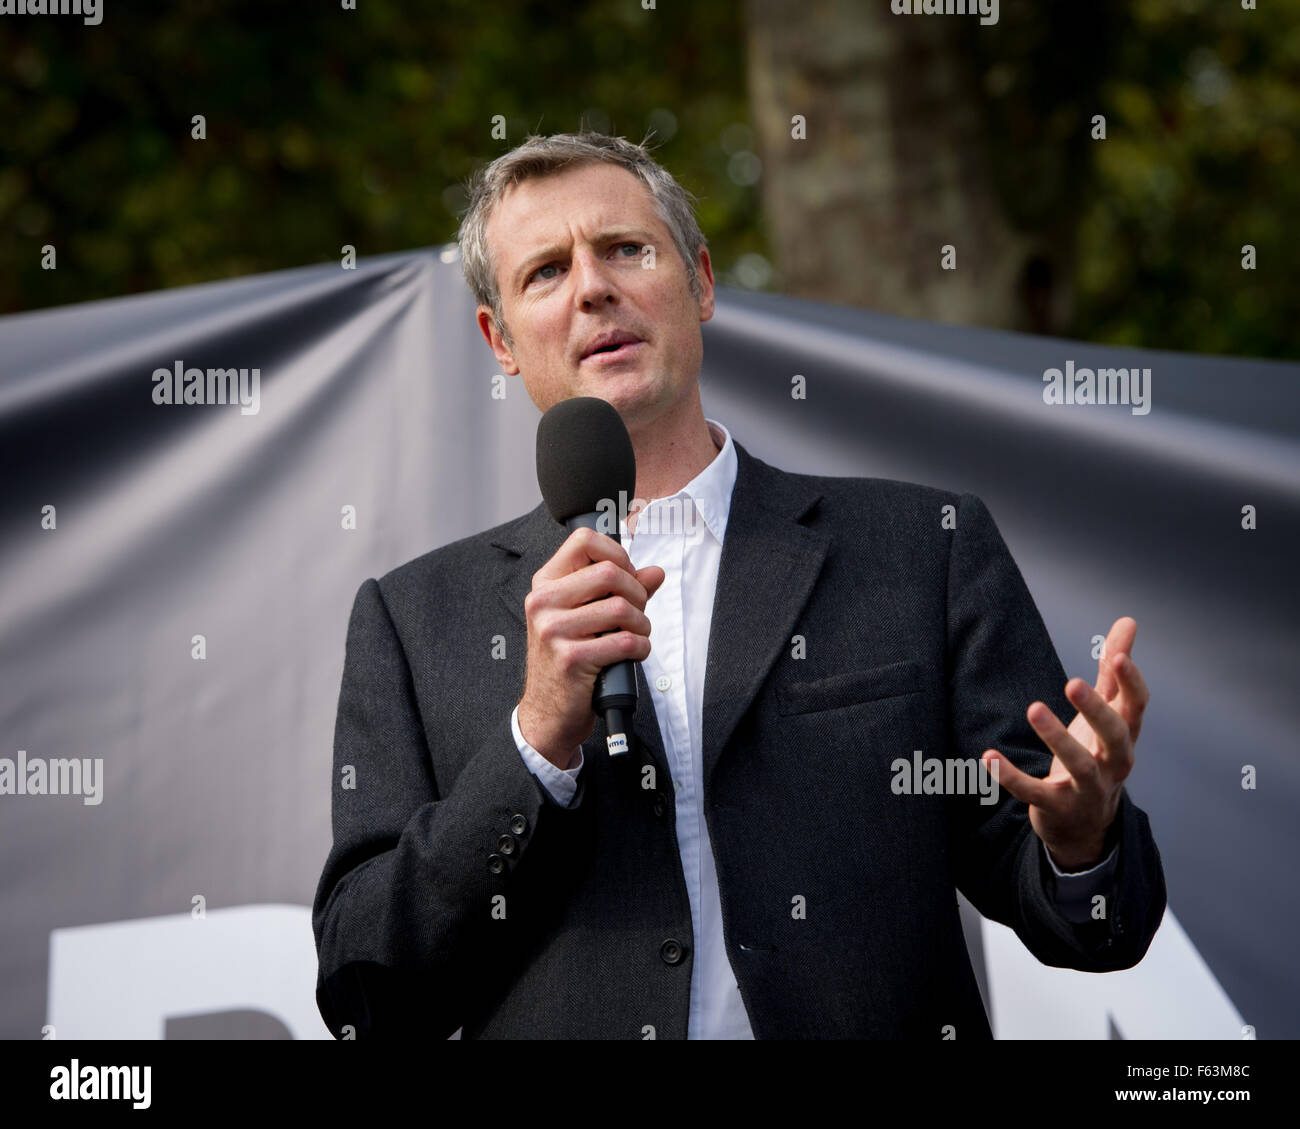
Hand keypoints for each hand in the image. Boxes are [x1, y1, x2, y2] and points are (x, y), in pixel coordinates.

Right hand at [517, 525, 664, 768]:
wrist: (548, 713)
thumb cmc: (568, 661)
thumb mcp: (586, 618)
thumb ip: (620, 591)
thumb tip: (655, 572)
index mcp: (545, 585)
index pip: (584, 541)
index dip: (617, 554)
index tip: (626, 576)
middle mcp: (544, 603)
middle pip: (610, 572)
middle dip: (637, 593)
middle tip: (637, 613)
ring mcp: (554, 630)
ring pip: (622, 608)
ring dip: (643, 624)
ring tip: (636, 636)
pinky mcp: (571, 658)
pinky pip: (625, 642)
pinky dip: (640, 648)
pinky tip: (632, 654)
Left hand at [981, 617, 1149, 870]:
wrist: (1085, 825)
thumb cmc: (1096, 756)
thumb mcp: (1107, 715)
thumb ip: (1113, 671)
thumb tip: (1127, 623)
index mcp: (1125, 736)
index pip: (1137, 707)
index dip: (1132, 683)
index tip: (1118, 656)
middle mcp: (1113, 764)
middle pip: (1114, 736)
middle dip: (1096, 710)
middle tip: (1073, 682)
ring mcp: (1087, 789)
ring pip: (1079, 765)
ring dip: (1057, 738)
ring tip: (1034, 708)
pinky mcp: (1057, 807)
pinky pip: (1034, 793)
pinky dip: (1011, 777)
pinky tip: (988, 756)